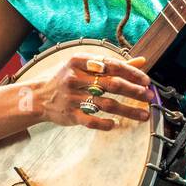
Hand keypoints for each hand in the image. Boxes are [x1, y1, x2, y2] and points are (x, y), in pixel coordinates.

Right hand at [34, 54, 153, 129]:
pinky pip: (92, 121)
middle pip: (112, 85)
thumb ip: (113, 65)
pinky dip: (105, 123)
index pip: (112, 65)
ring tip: (143, 115)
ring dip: (128, 110)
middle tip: (148, 97)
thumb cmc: (66, 78)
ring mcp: (72, 97)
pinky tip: (116, 124)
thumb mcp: (84, 65)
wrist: (37, 96)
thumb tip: (142, 61)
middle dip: (134, 91)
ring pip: (106, 104)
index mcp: (79, 61)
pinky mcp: (70, 115)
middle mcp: (75, 78)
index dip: (132, 73)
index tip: (146, 81)